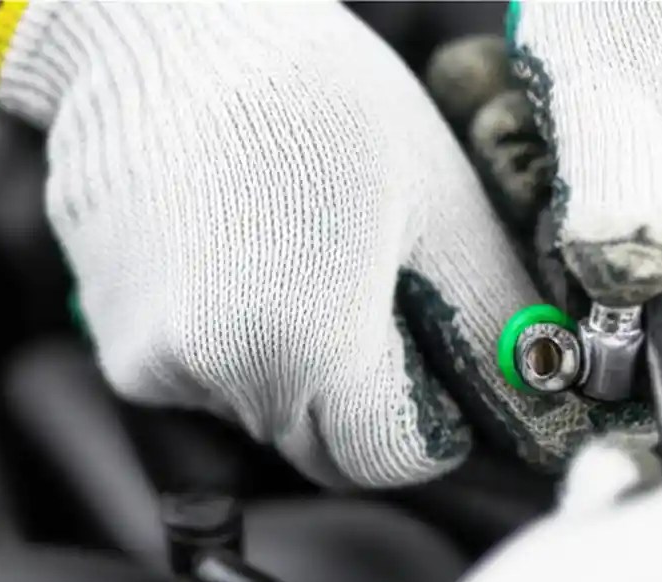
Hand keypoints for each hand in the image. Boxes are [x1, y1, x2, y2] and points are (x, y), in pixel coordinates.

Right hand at [0, 3, 605, 485]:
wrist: (166, 36)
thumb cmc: (313, 95)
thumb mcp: (441, 208)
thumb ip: (493, 323)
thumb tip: (543, 394)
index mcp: (306, 347)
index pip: (392, 459)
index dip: (433, 425)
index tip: (443, 368)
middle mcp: (218, 374)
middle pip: (327, 447)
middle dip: (374, 402)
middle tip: (387, 307)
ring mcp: (155, 362)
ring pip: (268, 416)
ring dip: (308, 372)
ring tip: (318, 265)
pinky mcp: (118, 340)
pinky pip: (210, 381)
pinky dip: (247, 347)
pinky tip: (260, 264)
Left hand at [506, 1, 661, 429]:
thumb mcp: (597, 82)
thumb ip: (614, 190)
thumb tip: (627, 292)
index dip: (656, 401)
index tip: (575, 392)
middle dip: (625, 328)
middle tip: (541, 257)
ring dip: (624, 275)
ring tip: (555, 190)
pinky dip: (641, 231)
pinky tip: (588, 170)